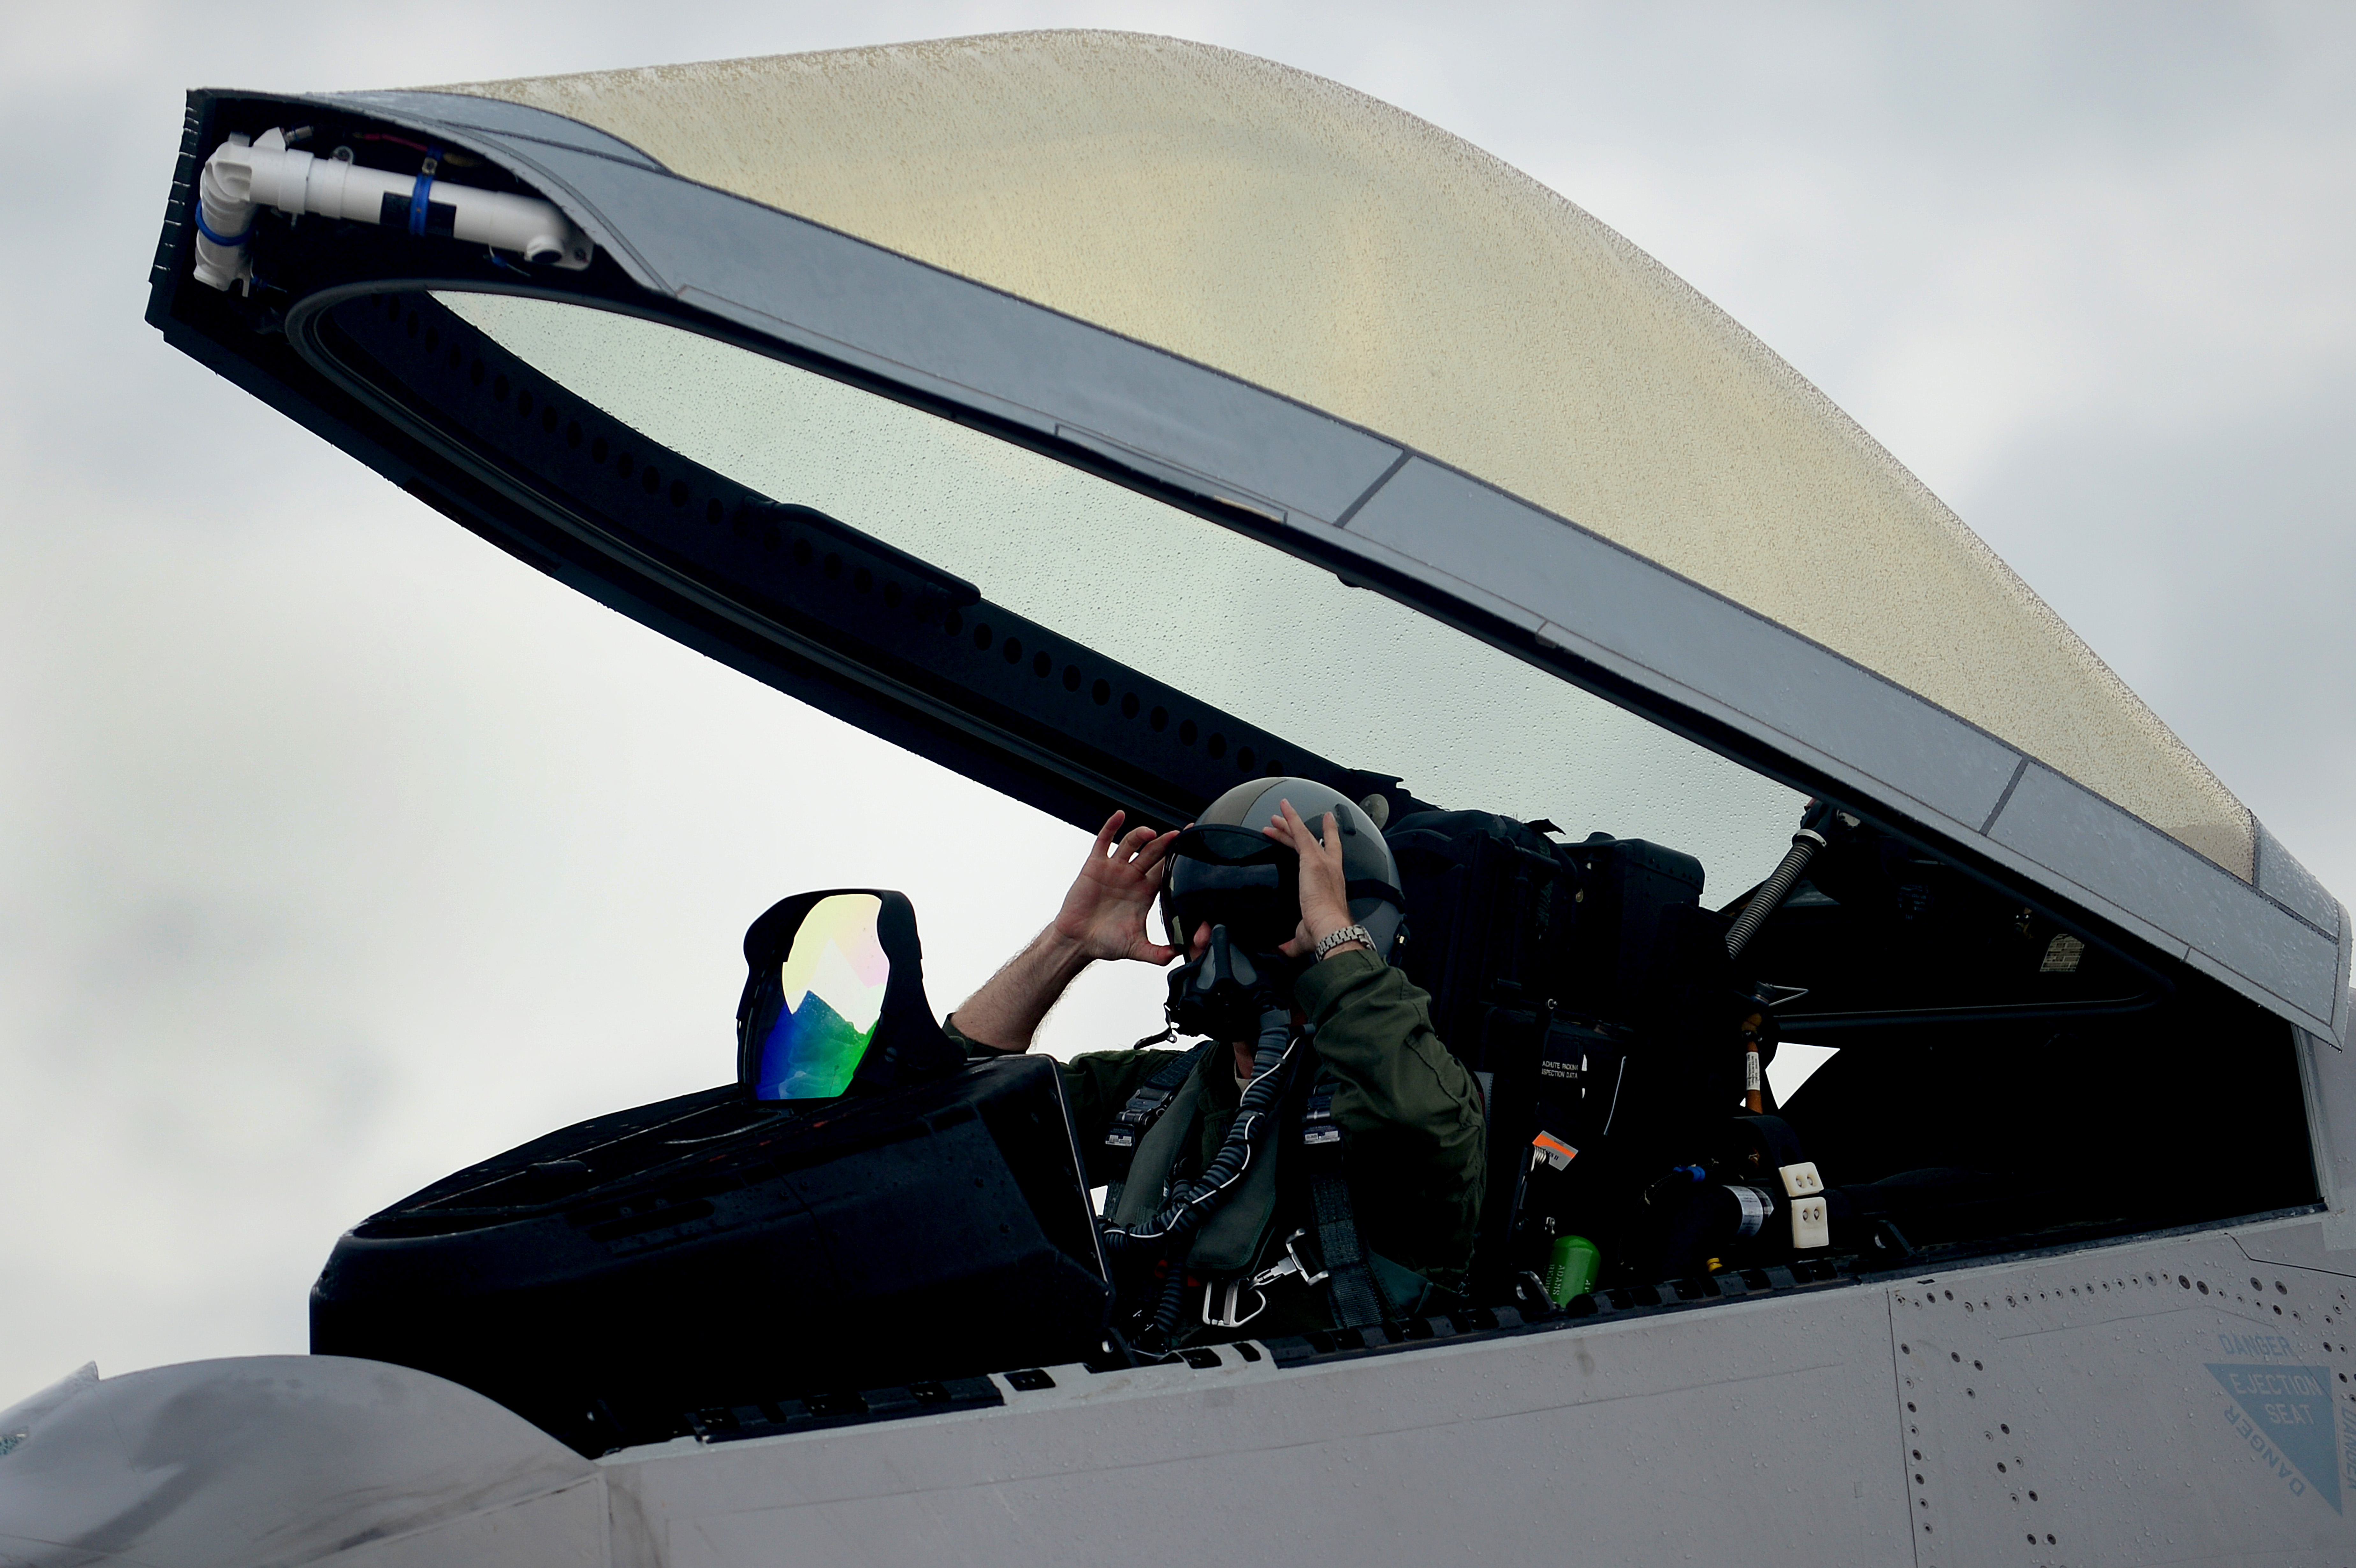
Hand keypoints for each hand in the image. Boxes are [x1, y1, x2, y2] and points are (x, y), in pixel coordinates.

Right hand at [1052, 812, 1181, 964]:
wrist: (1077, 941)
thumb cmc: (1106, 943)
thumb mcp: (1135, 949)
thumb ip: (1156, 954)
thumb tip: (1177, 956)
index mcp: (1145, 892)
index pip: (1166, 870)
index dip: (1178, 858)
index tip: (1193, 846)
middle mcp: (1132, 877)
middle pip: (1153, 853)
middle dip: (1167, 842)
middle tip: (1181, 833)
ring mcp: (1114, 869)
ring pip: (1132, 844)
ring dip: (1142, 835)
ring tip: (1151, 833)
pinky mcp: (1095, 865)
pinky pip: (1104, 841)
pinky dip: (1111, 826)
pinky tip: (1120, 815)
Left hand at [1264, 800, 1361, 958]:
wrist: (1330, 928)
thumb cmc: (1323, 932)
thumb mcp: (1305, 934)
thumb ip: (1293, 941)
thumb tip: (1282, 949)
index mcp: (1332, 883)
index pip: (1330, 856)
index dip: (1329, 840)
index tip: (1327, 827)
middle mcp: (1330, 868)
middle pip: (1313, 842)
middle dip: (1298, 831)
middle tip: (1286, 822)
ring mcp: (1321, 862)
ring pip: (1302, 836)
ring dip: (1288, 825)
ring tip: (1275, 817)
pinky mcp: (1311, 859)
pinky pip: (1299, 833)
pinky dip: (1291, 820)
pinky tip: (1283, 811)